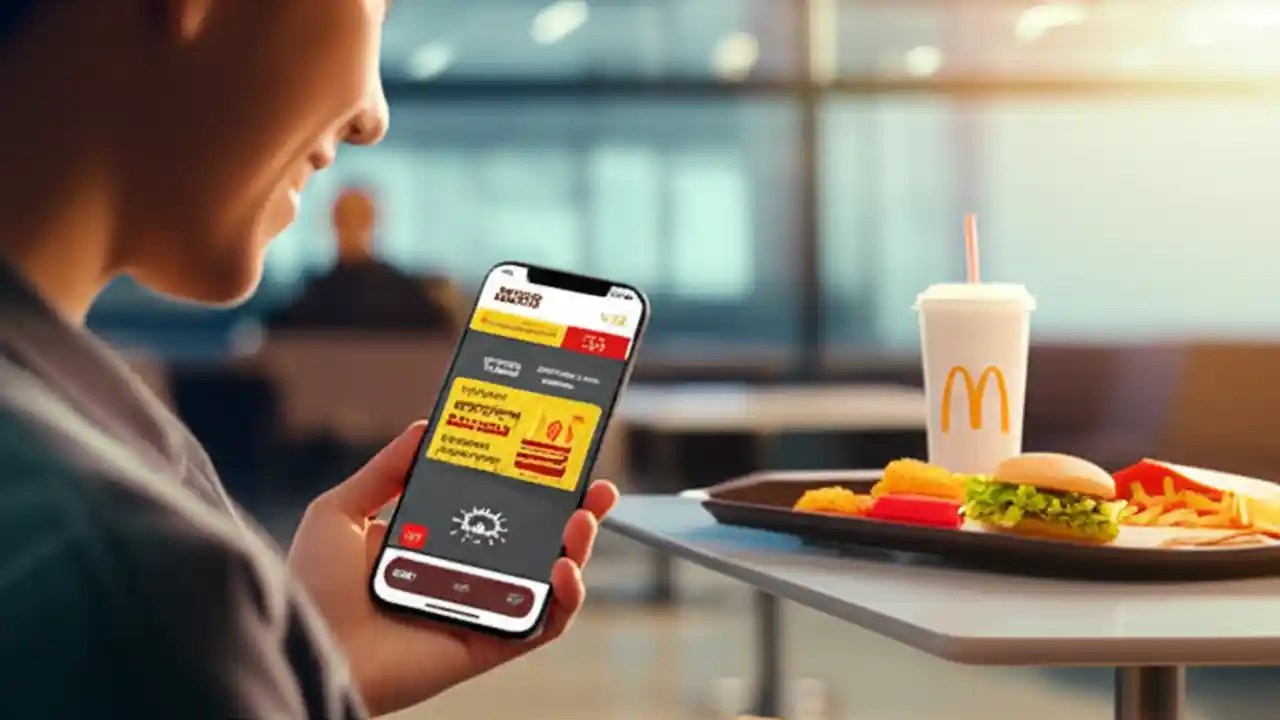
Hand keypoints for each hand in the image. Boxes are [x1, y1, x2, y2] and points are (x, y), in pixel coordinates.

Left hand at [288, 422, 618, 715]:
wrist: (310, 644)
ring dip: (580, 548)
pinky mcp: (492, 642)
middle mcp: (467, 574)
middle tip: (596, 485)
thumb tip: (427, 426)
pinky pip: (544, 623)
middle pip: (537, 540)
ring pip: (551, 578)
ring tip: (584, 518)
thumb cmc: (315, 587)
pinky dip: (566, 598)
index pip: (498, 508)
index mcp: (437, 541)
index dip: (532, 484)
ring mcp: (484, 607)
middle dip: (576, 511)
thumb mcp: (341, 510)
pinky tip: (562, 568)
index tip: (555, 454)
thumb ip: (386, 469)